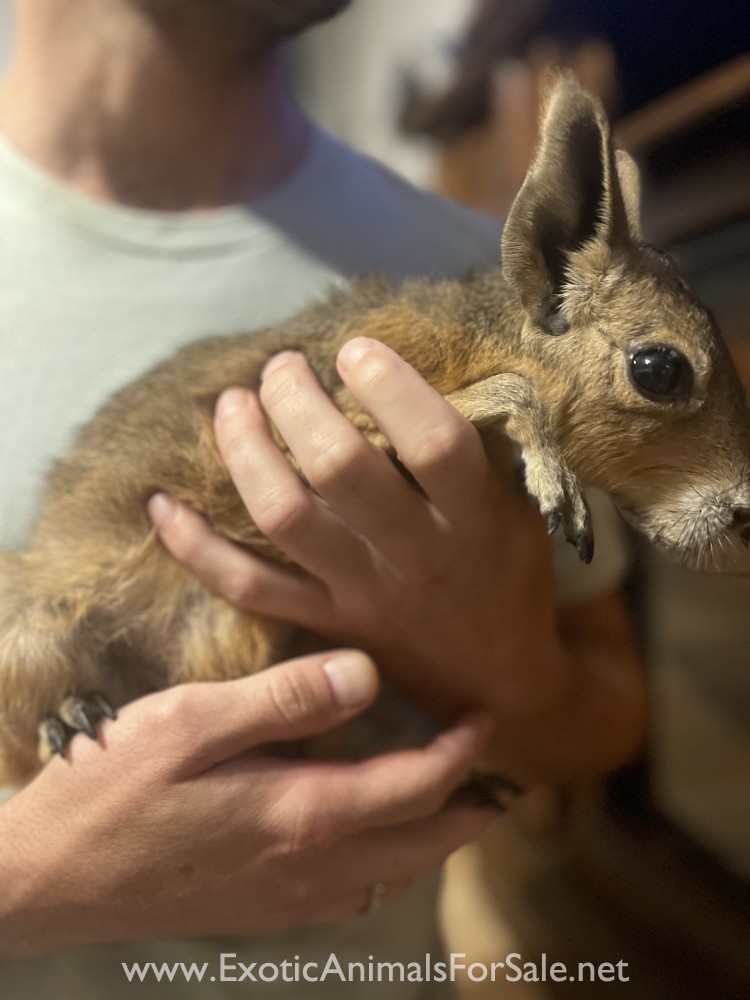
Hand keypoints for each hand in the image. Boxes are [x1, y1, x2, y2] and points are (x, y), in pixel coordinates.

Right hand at [0, 649, 492, 957]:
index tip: (486, 714)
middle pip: (426, 842)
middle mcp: (314, 865)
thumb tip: (367, 672)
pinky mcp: (265, 909)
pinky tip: (369, 830)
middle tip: (497, 770)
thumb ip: (285, 699)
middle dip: (472, 807)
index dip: (464, 750)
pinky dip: (387, 859)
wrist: (51, 879)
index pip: (419, 783)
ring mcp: (291, 897)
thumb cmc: (113, 791)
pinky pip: (353, 890)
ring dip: (433, 835)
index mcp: (306, 812)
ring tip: (448, 794)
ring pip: (395, 871)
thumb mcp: (192, 723)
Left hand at [150, 338, 645, 781]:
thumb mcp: (515, 508)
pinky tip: (164, 504)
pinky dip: (196, 548)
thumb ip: (467, 451)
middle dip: (298, 403)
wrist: (492, 680)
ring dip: (246, 452)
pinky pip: (247, 585)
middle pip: (339, 469)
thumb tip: (403, 369)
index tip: (354, 350)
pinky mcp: (319, 621)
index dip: (390, 385)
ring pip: (284, 517)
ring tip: (233, 405)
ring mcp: (357, 592)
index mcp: (472, 518)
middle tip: (282, 368)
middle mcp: (411, 553)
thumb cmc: (507, 575)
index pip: (433, 443)